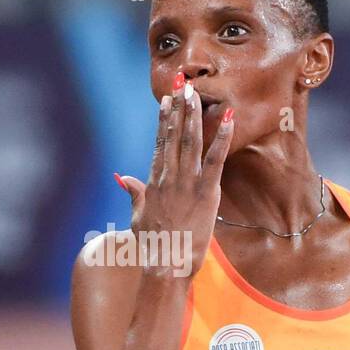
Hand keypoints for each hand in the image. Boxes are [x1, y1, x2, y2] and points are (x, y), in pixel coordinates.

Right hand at [115, 77, 233, 278]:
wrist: (165, 264)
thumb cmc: (153, 246)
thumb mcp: (138, 217)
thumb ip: (133, 193)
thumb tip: (122, 177)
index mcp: (154, 182)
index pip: (159, 144)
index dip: (163, 120)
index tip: (166, 101)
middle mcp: (168, 178)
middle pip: (173, 136)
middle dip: (178, 108)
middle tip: (182, 85)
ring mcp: (186, 184)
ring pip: (190, 142)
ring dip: (193, 115)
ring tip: (196, 93)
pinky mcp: (204, 193)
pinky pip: (215, 160)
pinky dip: (221, 138)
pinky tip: (228, 119)